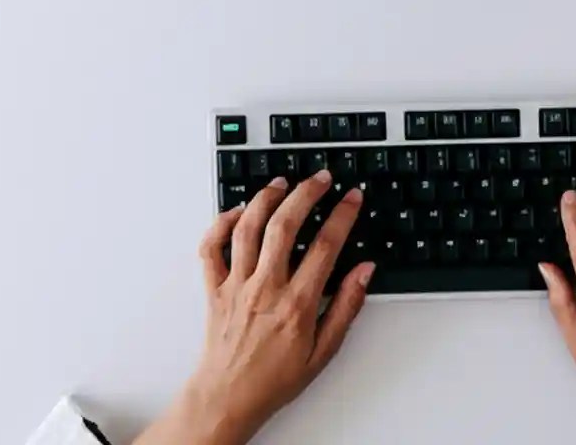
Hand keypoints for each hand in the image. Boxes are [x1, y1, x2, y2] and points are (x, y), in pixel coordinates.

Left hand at [135, 170, 374, 444]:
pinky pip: (211, 248)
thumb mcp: (324, 351)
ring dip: (265, 199)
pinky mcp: (214, 288)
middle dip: (306, 194)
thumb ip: (346, 307)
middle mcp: (264, 288)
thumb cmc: (274, 379)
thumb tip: (364, 272)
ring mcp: (236, 285)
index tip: (352, 198)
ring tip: (282, 183)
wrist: (228, 397)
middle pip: (284, 226)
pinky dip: (221, 224)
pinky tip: (238, 212)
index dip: (342, 215)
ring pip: (247, 229)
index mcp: (296, 304)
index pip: (325, 246)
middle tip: (321, 178)